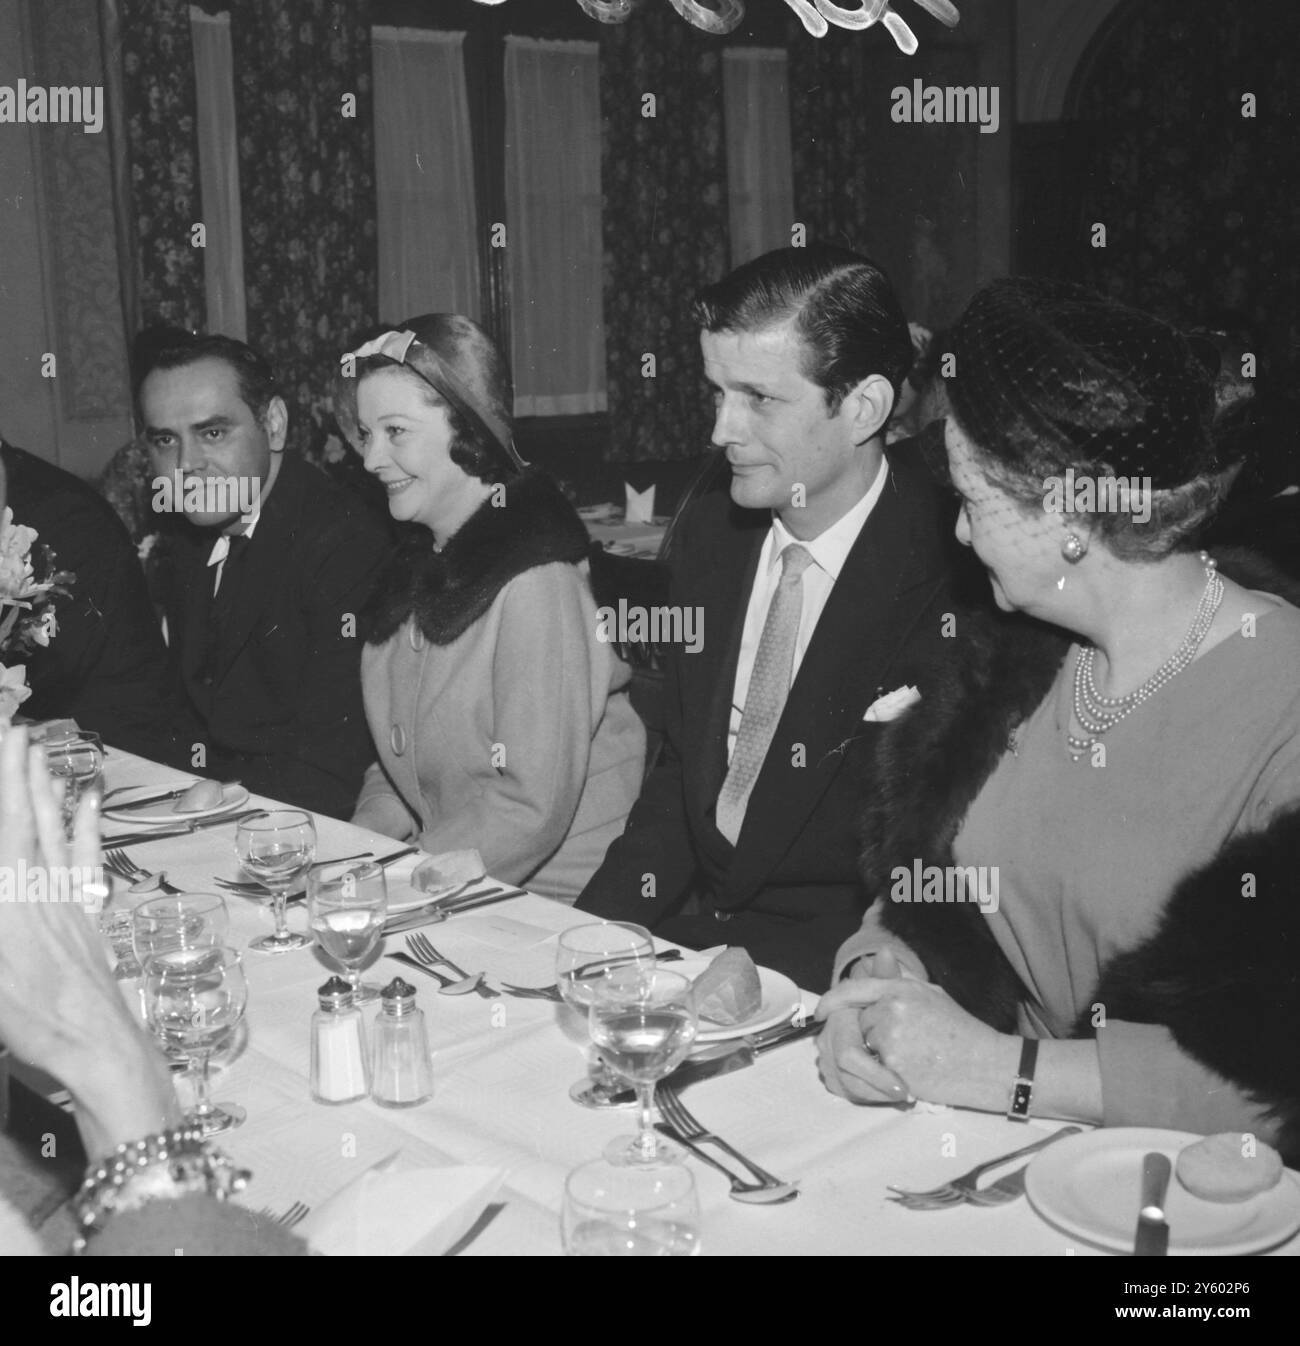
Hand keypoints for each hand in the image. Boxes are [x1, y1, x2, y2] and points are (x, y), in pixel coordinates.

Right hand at [0, 726, 178, 1156]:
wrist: (95, 1046)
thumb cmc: (28, 1020)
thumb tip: (2, 867)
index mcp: (5, 900)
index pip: (0, 830)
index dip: (0, 787)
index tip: (1, 744)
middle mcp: (34, 890)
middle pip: (21, 820)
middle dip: (15, 774)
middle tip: (15, 729)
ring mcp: (65, 900)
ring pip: (54, 833)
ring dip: (45, 790)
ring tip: (41, 752)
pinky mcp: (87, 918)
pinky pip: (87, 862)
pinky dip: (87, 828)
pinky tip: (90, 801)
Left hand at [817, 974, 1017, 1111]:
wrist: (986, 1063)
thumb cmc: (961, 1028)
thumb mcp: (931, 994)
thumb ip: (899, 979)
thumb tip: (877, 955)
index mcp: (901, 988)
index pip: (853, 989)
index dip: (831, 1000)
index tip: (820, 1011)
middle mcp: (892, 1009)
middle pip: (859, 1022)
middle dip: (873, 1032)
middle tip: (907, 1040)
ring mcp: (891, 1038)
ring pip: (865, 1046)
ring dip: (879, 1053)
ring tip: (914, 1054)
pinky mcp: (893, 1066)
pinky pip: (875, 1068)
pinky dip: (887, 1071)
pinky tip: (913, 1069)